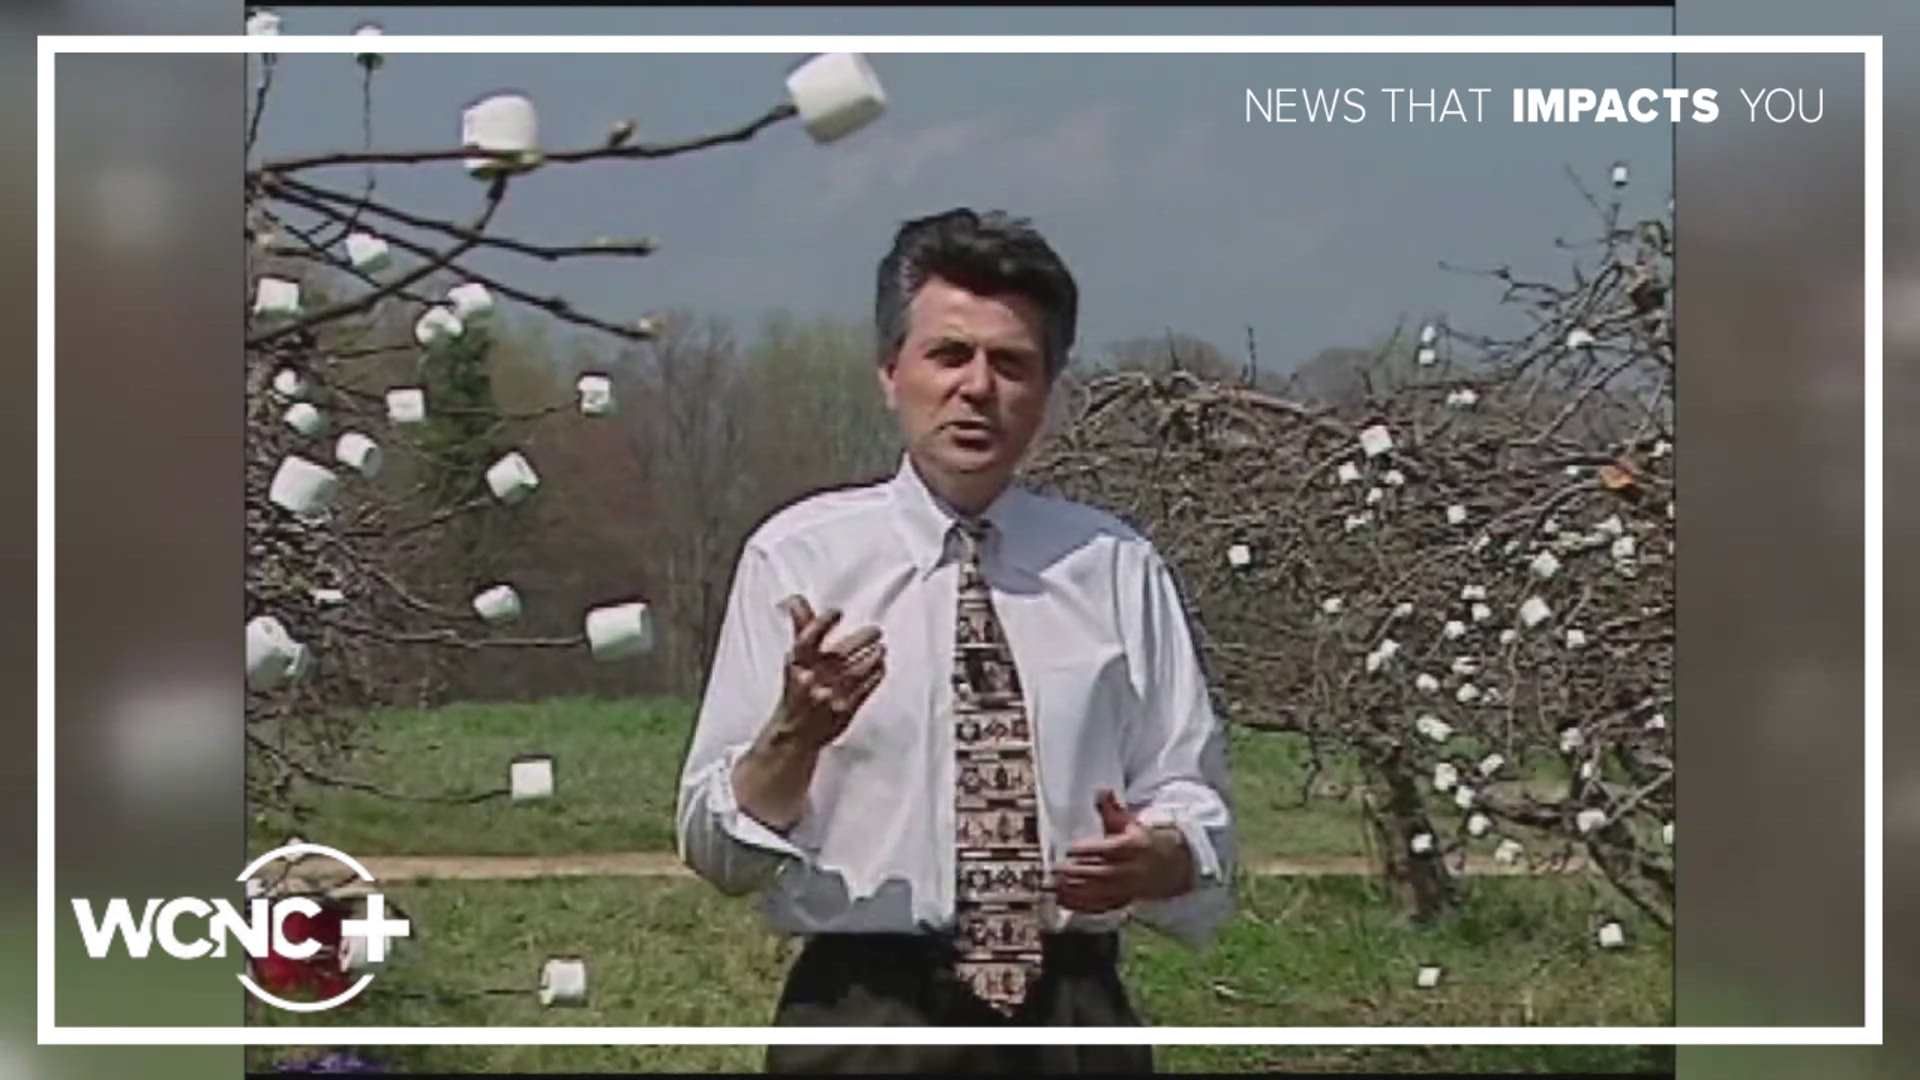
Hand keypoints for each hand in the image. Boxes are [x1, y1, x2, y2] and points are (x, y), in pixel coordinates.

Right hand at [773, 595, 885, 749]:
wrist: (793, 734)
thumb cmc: (796, 691)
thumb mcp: (796, 659)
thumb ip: (801, 628)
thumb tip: (795, 600)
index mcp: (797, 664)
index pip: (806, 639)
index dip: (822, 623)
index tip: (837, 612)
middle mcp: (810, 680)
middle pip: (839, 654)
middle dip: (861, 640)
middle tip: (876, 630)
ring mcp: (826, 697)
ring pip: (855, 673)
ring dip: (871, 658)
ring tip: (881, 650)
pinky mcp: (841, 712)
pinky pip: (863, 692)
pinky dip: (874, 678)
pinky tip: (880, 668)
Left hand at [1054, 789, 1193, 912]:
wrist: (1171, 867)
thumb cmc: (1144, 843)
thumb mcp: (1130, 823)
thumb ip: (1112, 809)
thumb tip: (1102, 791)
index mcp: (1130, 847)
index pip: (1104, 850)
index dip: (1084, 850)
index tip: (1070, 850)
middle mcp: (1127, 869)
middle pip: (1097, 873)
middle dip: (1074, 872)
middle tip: (1056, 869)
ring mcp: (1125, 888)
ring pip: (1096, 892)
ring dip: (1073, 890)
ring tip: (1055, 885)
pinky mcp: (1121, 900)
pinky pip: (1098, 906)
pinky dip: (1080, 905)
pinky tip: (1065, 900)